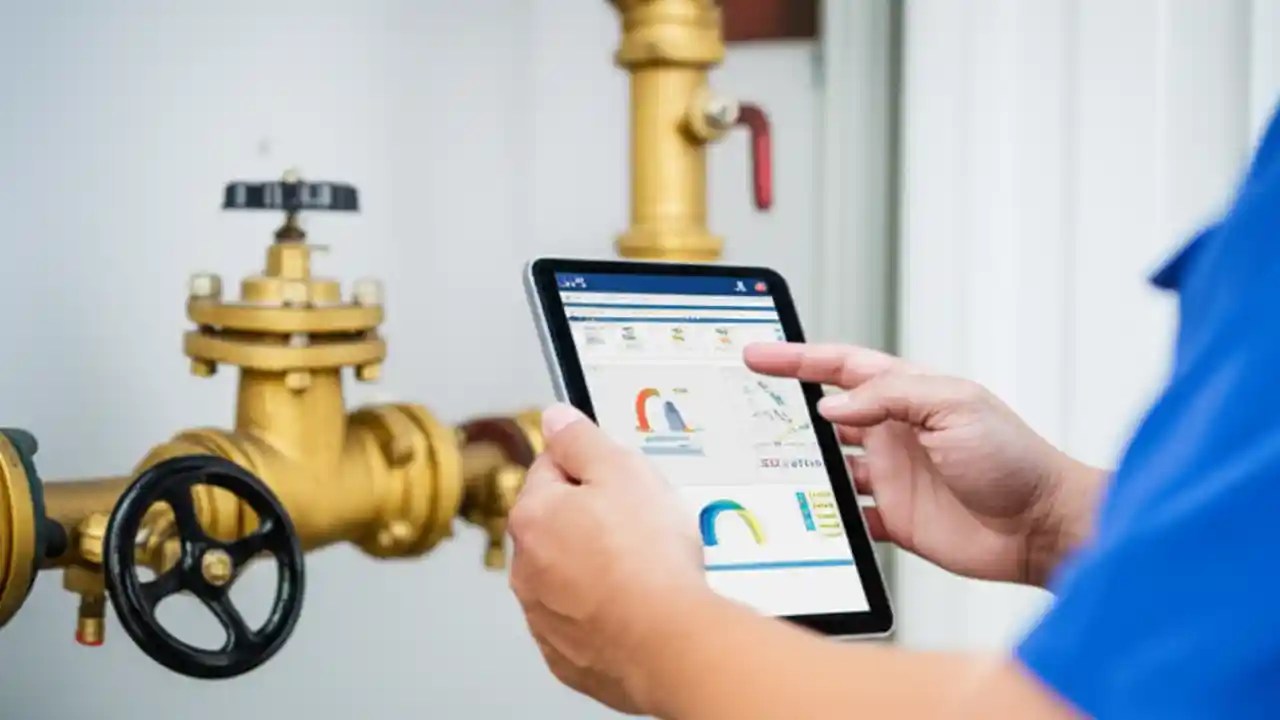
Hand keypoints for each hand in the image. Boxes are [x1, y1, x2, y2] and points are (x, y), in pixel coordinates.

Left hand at [508, 404, 714, 714]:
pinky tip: (638, 608)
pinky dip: (604, 614)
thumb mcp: (622, 470)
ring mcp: (543, 617)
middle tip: (642, 526)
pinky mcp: (567, 657)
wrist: (670, 642)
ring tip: (646, 571)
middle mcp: (526, 568)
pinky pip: (583, 622)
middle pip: (559, 525)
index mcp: (532, 516)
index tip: (619, 478)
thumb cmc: (647, 556)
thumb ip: (582, 439)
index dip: (591, 467)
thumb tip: (554, 418)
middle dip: (594, 521)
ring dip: (597, 569)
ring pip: (569, 576)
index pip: (551, 468)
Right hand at [744, 343, 1104, 586]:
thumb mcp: (954, 407)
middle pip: (826, 414)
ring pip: (829, 465)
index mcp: (908, 395)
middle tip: (745, 405)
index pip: (841, 367)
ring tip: (762, 462)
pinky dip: (823, 514)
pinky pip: (846, 515)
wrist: (1041, 526)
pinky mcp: (894, 518)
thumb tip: (832, 405)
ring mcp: (891, 476)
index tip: (759, 355)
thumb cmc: (1013, 458)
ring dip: (800, 463)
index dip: (798, 359)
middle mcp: (894, 433)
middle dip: (786, 407)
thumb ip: (890, 398)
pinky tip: (803, 514)